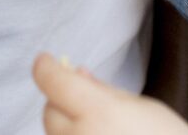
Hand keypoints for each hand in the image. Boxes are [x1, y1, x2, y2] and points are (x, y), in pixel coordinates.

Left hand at [34, 53, 187, 134]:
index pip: (53, 82)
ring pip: (55, 134)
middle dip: (60, 100)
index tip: (46, 60)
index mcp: (100, 113)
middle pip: (50, 112)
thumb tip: (75, 73)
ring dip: (66, 123)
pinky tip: (95, 133)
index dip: (46, 67)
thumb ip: (102, 90)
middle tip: (81, 94)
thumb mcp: (140, 106)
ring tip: (96, 122)